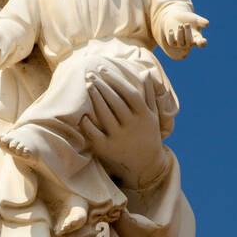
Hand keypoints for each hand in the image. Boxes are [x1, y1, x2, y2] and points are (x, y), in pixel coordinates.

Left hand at [81, 64, 166, 188]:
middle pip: (115, 101)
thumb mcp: (153, 115)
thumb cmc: (148, 135)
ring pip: (105, 114)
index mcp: (144, 115)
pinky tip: (83, 114)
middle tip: (90, 74)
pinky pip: (95, 134)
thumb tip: (146, 72)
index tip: (103, 70)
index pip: (130, 93)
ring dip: (95, 99)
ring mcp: (120, 138)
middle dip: (102, 86)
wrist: (146, 166)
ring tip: (87, 86)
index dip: (116, 80)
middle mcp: (132, 126)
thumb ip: (149, 94)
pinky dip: (88, 124)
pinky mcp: (108, 149)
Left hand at [160, 7, 208, 57]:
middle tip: (187, 24)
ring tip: (181, 25)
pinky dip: (172, 36)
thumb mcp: (196, 19)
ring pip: (180, 42)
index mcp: (197, 38)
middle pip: (189, 42)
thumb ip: (201, 21)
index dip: (202, 43)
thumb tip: (207, 24)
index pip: (201, 44)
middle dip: (188, 32)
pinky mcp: (172, 42)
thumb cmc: (188, 19)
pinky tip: (171, 30)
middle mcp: (189, 43)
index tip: (203, 41)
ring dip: (180, 33)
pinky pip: (171, 42)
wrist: (176, 17)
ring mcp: (180, 44)